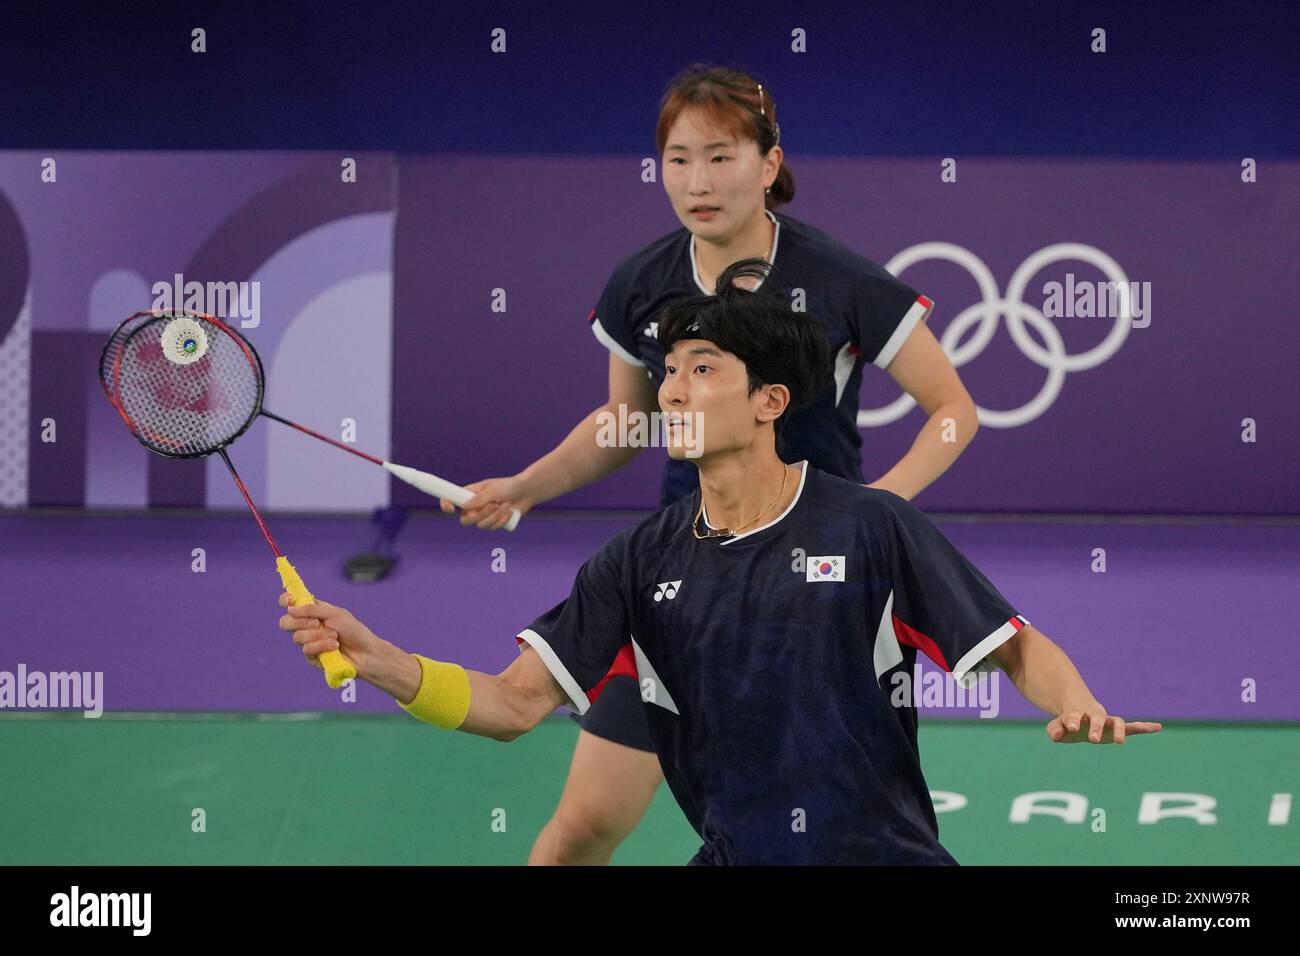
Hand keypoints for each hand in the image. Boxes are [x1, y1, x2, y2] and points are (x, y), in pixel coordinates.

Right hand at [277, 592, 385, 678]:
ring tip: (335, 636)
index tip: (289, 601)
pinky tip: (334, 646)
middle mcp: (308, 626)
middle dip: (299, 622)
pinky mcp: (312, 657)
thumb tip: (290, 609)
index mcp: (314, 612)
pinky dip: (321, 645)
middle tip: (316, 623)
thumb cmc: (355, 631)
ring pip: (297, 637)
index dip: (286, 601)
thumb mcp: (336, 614)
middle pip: (285, 622)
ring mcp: (309, 642)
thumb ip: (313, 610)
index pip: (292, 605)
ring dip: (318, 635)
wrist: (366, 653)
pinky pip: (306, 649)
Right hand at [438, 475, 533, 529]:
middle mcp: (474, 506)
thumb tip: (465, 507)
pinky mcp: (493, 523)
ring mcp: (483, 516)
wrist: (526, 492)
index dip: (446, 504)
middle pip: (466, 520)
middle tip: (493, 505)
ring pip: (481, 525)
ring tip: (506, 505)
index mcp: (469, 494)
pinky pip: (492, 528)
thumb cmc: (508, 486)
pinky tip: (510, 512)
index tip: (450, 509)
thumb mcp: (494, 490)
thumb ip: (480, 499)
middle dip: (481, 515)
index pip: (451, 499)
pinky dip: (502, 520)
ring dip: (495, 516)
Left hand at [1047, 706, 1162, 743]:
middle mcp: (1095, 716)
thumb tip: (1054, 737)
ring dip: (1120, 730)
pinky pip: (1133, 728)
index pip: (1075, 716)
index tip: (1071, 727)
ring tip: (1120, 742)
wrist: (1081, 716)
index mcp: (1078, 714)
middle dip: (1096, 727)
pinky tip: (1158, 727)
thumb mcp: (1057, 726)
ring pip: (1117, 722)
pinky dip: (1144, 727)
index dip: (1073, 721)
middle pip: (1097, 719)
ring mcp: (1108, 722)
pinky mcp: (1118, 729)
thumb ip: (1055, 729)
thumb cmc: (1068, 723)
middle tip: (1093, 739)